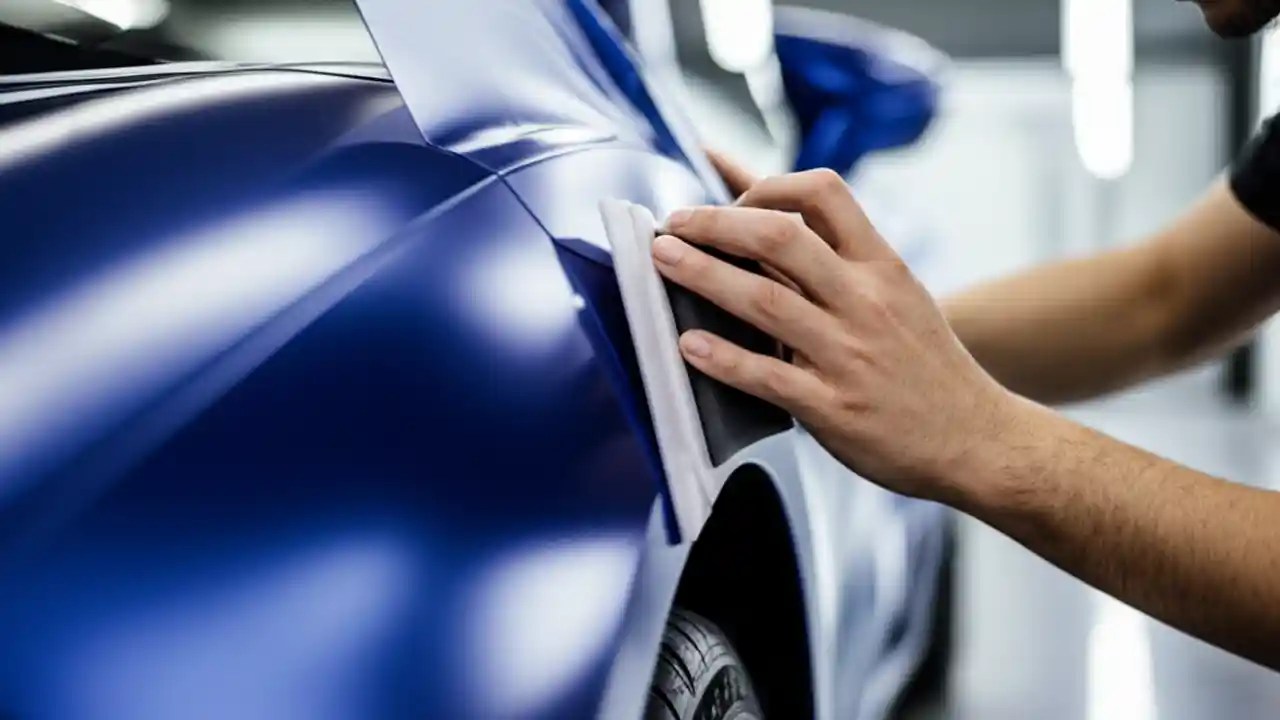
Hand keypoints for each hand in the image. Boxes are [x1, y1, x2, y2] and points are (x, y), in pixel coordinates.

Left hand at [657, 159, 1023, 499]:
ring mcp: (848, 354)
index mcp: (881, 267)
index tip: (727, 198)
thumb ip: (837, 257)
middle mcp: (864, 302)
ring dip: (703, 275)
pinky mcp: (832, 406)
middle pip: (780, 237)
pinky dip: (723, 358)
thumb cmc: (925, 366)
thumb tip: (773, 211)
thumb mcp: (897, 295)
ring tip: (662, 260)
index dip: (765, 185)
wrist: (977, 440)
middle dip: (716, 223)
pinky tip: (688, 346)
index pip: (823, 193)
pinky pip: (767, 376)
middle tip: (671, 224)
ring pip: (764, 300)